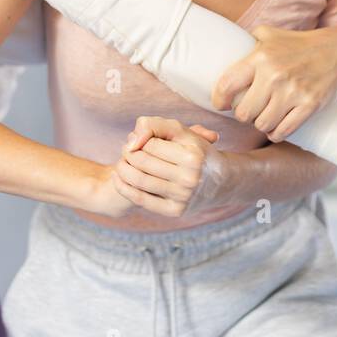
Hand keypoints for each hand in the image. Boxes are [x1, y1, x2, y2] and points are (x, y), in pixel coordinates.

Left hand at [110, 116, 232, 217]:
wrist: (218, 182)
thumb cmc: (194, 151)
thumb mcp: (180, 131)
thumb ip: (154, 125)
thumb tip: (131, 142)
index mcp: (192, 156)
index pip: (150, 144)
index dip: (139, 139)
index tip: (138, 139)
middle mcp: (190, 178)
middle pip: (142, 162)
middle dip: (128, 153)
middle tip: (125, 150)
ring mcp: (183, 196)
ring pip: (138, 180)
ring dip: (122, 169)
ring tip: (121, 162)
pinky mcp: (174, 211)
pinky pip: (140, 199)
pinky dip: (123, 187)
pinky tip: (118, 178)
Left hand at [211, 24, 336, 141]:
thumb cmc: (300, 44)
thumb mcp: (270, 34)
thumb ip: (246, 41)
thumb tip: (222, 49)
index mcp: (260, 57)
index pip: (227, 85)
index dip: (219, 100)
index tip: (222, 104)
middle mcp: (275, 75)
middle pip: (244, 113)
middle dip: (244, 115)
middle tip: (249, 111)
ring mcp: (293, 92)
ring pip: (262, 125)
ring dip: (261, 124)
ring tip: (265, 117)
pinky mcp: (310, 106)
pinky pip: (283, 131)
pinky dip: (276, 133)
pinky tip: (276, 127)